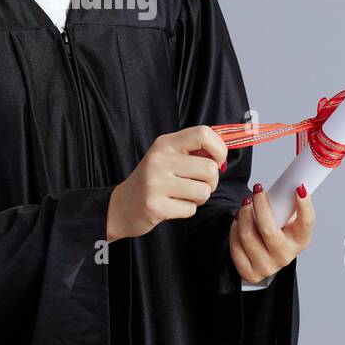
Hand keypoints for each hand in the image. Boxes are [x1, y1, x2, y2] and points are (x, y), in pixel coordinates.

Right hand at [107, 126, 227, 241]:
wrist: (121, 206)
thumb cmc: (153, 181)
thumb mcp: (168, 157)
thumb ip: (194, 153)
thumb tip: (223, 156)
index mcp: (165, 143)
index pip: (204, 133)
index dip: (219, 149)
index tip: (217, 161)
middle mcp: (159, 159)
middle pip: (210, 169)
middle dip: (211, 182)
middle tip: (197, 184)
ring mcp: (155, 182)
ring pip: (204, 191)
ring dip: (199, 198)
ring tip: (183, 195)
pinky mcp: (155, 205)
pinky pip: (191, 209)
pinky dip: (187, 210)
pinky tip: (172, 205)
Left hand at [230, 182, 313, 283]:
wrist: (263, 255)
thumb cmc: (275, 230)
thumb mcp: (285, 217)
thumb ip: (287, 202)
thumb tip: (292, 179)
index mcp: (300, 240)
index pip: (307, 223)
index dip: (304, 206)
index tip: (299, 188)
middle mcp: (286, 256)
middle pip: (269, 230)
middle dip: (260, 206)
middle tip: (257, 192)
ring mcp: (268, 267)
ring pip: (248, 236)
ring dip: (243, 215)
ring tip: (245, 205)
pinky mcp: (250, 273)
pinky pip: (236, 246)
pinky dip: (234, 229)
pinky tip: (238, 221)